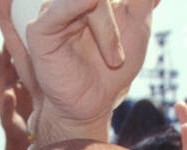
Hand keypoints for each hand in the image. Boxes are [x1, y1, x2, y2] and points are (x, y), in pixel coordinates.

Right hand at [0, 0, 156, 141]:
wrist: (95, 103)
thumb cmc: (113, 68)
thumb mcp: (138, 27)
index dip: (123, 4)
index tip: (148, 5)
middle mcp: (71, 0)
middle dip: (117, 21)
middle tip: (120, 56)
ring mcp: (53, 11)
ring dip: (107, 29)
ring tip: (113, 59)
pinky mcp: (39, 30)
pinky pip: (55, 10)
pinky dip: (73, 4)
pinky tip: (89, 1)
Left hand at [0, 46, 33, 149]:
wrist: (24, 140)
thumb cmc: (15, 132)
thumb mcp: (10, 121)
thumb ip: (8, 108)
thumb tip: (8, 93)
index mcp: (2, 93)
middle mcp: (11, 87)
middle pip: (9, 65)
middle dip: (10, 51)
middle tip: (14, 35)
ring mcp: (22, 87)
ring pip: (21, 67)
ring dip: (24, 54)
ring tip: (29, 40)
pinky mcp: (32, 90)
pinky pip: (32, 74)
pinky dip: (35, 64)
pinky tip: (43, 55)